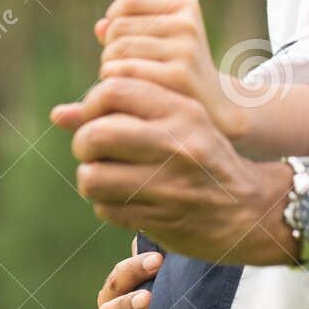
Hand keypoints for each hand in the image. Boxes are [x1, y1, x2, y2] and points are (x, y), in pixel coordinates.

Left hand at [51, 77, 294, 263]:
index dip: (91, 103)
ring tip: (107, 176)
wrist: (251, 211)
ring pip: (92, 176)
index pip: (113, 89)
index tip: (97, 116)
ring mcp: (168, 184)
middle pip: (95, 133)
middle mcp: (176, 144)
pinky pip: (105, 208)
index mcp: (182, 110)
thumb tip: (57, 114)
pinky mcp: (160, 219)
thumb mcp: (181, 122)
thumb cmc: (206, 158)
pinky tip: (125, 198)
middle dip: (84, 143)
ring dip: (91, 178)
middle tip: (94, 150)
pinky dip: (106, 204)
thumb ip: (127, 110)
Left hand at [94, 0, 248, 140]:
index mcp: (185, 7)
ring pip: (116, 51)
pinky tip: (124, 93)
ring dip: (108, 68)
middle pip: (118, 28)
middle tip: (121, 69)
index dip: (114, 21)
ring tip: (123, 81)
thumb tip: (100, 27)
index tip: (117, 40)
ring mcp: (184, 50)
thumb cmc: (180, 71)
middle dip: (110, 50)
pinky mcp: (177, 76)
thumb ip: (131, 30)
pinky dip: (113, 83)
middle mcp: (186, 25)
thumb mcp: (164, 42)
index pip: (130, 2)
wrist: (215, 108)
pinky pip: (123, 72)